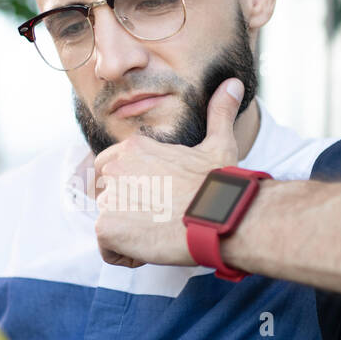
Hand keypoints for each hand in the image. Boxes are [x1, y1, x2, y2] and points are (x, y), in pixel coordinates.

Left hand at [92, 77, 243, 267]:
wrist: (220, 218)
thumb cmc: (220, 186)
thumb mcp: (219, 144)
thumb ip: (219, 113)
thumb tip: (233, 84)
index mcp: (132, 149)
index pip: (110, 172)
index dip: (134, 191)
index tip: (161, 200)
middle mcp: (113, 169)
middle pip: (109, 201)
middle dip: (131, 213)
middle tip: (165, 217)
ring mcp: (107, 198)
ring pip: (112, 227)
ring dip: (134, 235)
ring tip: (164, 231)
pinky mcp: (106, 227)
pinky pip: (110, 251)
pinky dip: (130, 255)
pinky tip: (156, 246)